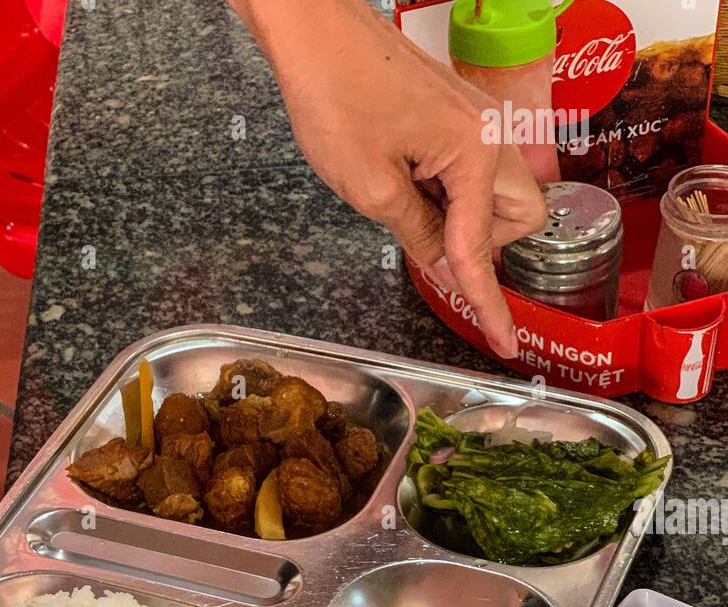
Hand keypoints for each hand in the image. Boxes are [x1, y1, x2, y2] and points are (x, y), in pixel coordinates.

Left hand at [232, 0, 547, 356]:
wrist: (317, 32)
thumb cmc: (336, 97)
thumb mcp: (371, 188)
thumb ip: (416, 232)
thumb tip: (441, 257)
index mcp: (476, 153)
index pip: (482, 249)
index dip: (489, 303)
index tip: (507, 344)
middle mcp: (490, 134)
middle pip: (519, 216)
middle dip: (482, 240)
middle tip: (426, 232)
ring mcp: (477, 120)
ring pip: (498, 192)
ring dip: (463, 213)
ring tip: (405, 195)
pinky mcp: (458, 114)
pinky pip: (472, 168)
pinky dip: (446, 188)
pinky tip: (402, 174)